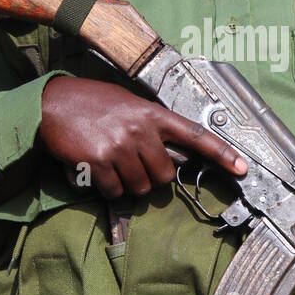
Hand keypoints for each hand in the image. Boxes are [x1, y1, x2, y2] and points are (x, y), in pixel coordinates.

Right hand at [40, 77, 246, 199]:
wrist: (52, 103)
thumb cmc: (91, 103)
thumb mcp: (128, 105)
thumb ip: (150, 127)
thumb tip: (168, 156)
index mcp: (152, 114)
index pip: (195, 135)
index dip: (221, 153)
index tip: (242, 168)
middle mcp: (140, 130)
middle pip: (164, 176)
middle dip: (150, 177)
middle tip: (129, 163)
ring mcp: (120, 146)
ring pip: (139, 188)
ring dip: (125, 184)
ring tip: (108, 162)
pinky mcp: (99, 162)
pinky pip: (114, 191)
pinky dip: (105, 188)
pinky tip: (93, 169)